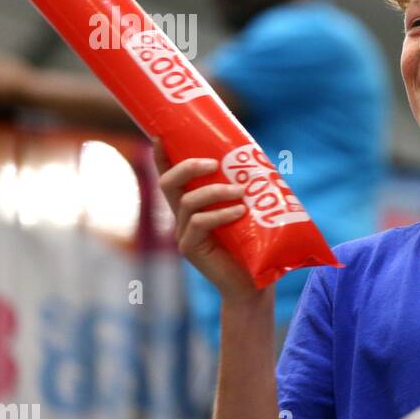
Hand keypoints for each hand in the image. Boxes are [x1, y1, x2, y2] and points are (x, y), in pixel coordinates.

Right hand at [152, 137, 257, 301]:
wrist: (255, 283)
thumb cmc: (255, 245)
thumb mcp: (250, 211)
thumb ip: (246, 190)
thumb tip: (258, 159)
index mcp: (193, 205)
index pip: (172, 177)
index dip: (163, 157)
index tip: (161, 135)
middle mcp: (183, 217)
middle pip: (168, 183)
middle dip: (188, 167)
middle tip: (214, 163)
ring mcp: (184, 234)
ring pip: (187, 202)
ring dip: (214, 191)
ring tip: (240, 192)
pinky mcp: (191, 249)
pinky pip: (199, 223)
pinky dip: (220, 214)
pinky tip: (239, 212)